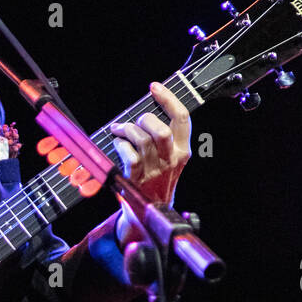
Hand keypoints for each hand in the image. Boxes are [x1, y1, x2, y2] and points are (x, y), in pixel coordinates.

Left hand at [109, 80, 190, 230]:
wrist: (150, 214)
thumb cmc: (156, 181)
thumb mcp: (169, 159)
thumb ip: (164, 137)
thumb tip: (146, 113)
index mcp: (183, 151)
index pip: (182, 119)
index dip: (168, 99)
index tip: (155, 87)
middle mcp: (171, 161)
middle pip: (162, 130)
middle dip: (145, 120)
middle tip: (136, 122)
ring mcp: (154, 171)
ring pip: (142, 140)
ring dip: (127, 130)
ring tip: (120, 130)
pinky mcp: (137, 180)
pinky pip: (129, 155)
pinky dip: (120, 145)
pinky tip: (117, 144)